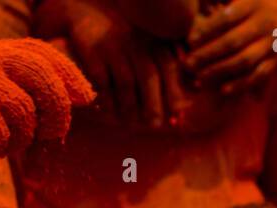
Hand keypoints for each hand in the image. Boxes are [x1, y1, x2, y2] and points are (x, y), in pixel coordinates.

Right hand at [0, 39, 94, 174]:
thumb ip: (18, 92)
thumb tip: (71, 103)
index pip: (38, 52)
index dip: (68, 74)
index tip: (86, 98)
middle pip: (42, 79)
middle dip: (57, 111)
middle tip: (55, 134)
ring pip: (25, 116)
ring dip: (15, 140)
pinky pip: (1, 138)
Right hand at [60, 0, 186, 128]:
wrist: (88, 14)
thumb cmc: (125, 40)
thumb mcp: (148, 44)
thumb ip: (167, 68)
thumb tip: (188, 99)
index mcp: (152, 39)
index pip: (168, 66)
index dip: (174, 90)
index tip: (177, 112)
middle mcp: (135, 41)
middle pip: (148, 76)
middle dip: (153, 104)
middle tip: (155, 125)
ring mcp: (113, 46)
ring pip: (126, 82)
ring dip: (129, 108)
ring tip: (130, 125)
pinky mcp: (93, 52)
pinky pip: (103, 82)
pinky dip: (107, 101)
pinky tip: (109, 114)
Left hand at [185, 0, 276, 94]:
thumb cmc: (266, 5)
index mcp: (255, 4)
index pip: (227, 18)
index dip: (207, 30)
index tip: (190, 40)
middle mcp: (265, 23)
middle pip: (233, 42)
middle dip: (208, 55)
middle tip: (188, 64)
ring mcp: (272, 44)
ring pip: (244, 61)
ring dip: (220, 71)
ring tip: (200, 78)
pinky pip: (258, 75)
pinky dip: (241, 84)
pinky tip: (223, 89)